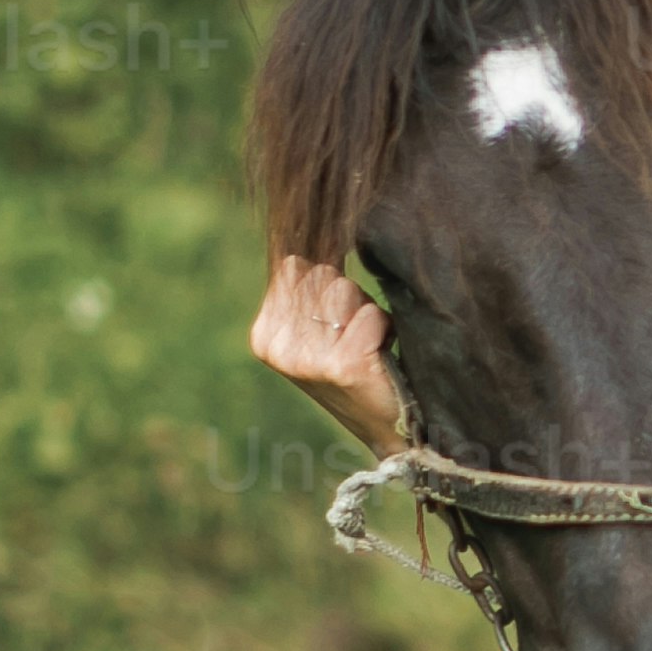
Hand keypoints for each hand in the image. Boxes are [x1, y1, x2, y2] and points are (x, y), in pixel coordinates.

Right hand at [250, 251, 405, 451]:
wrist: (388, 428)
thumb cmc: (356, 363)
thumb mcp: (317, 327)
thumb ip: (306, 288)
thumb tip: (312, 223)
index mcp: (263, 335)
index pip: (294, 265)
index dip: (325, 279)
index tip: (332, 319)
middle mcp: (277, 347)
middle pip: (321, 274)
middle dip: (347, 296)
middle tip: (353, 336)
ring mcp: (307, 359)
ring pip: (345, 290)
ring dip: (366, 312)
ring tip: (366, 345)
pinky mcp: (341, 366)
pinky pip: (372, 315)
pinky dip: (384, 329)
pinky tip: (378, 356)